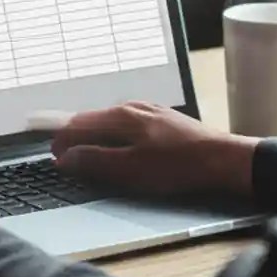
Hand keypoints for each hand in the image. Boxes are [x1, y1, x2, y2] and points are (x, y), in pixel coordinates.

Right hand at [51, 101, 258, 197]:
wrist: (222, 159)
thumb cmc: (176, 166)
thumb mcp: (131, 170)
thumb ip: (95, 162)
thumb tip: (65, 158)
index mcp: (120, 116)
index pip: (76, 123)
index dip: (61, 142)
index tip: (54, 159)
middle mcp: (131, 106)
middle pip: (91, 119)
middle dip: (74, 138)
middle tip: (67, 160)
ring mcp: (147, 109)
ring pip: (108, 120)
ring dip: (94, 136)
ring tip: (90, 156)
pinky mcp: (161, 117)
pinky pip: (126, 123)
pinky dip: (113, 135)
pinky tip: (120, 148)